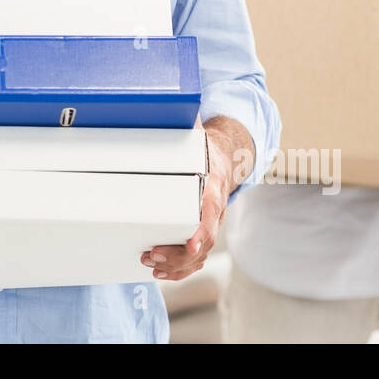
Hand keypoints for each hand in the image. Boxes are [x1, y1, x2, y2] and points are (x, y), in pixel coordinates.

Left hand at [141, 128, 234, 281]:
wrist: (227, 157)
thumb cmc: (206, 147)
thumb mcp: (196, 134)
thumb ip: (183, 125)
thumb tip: (164, 106)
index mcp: (212, 187)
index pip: (210, 214)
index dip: (200, 233)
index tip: (190, 246)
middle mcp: (215, 209)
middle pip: (204, 242)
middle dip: (178, 255)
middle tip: (151, 254)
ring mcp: (212, 222)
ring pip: (201, 255)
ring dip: (177, 266)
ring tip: (151, 264)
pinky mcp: (205, 231)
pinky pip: (198, 257)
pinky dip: (182, 269)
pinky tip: (163, 272)